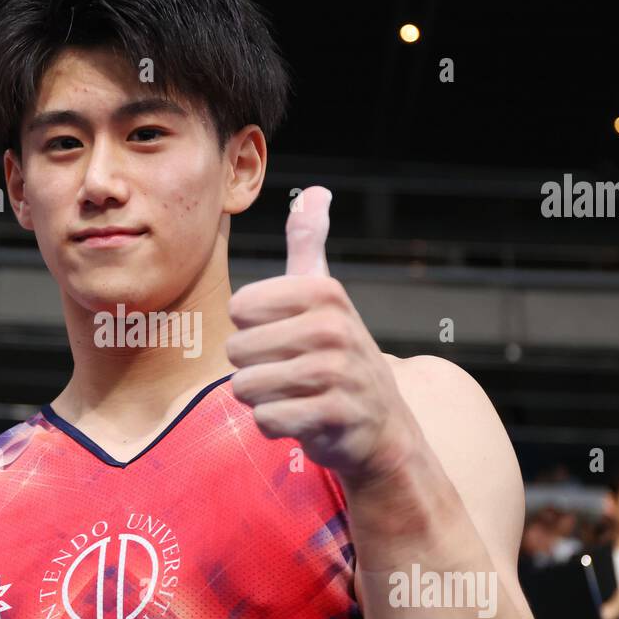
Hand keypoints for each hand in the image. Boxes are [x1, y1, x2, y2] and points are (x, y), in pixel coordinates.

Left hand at [225, 187, 417, 487]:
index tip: (283, 337)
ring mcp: (338, 374)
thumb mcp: (325, 295)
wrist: (380, 425)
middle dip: (252, 368)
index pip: (239, 309)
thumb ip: (309, 245)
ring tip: (291, 394)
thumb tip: (315, 193)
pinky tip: (300, 419)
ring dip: (260, 398)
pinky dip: (273, 425)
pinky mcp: (335, 417)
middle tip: (287, 372)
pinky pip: (267, 419)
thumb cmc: (337, 354)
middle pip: (237, 350)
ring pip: (247, 387)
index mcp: (324, 292)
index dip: (250, 330)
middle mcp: (334, 328)